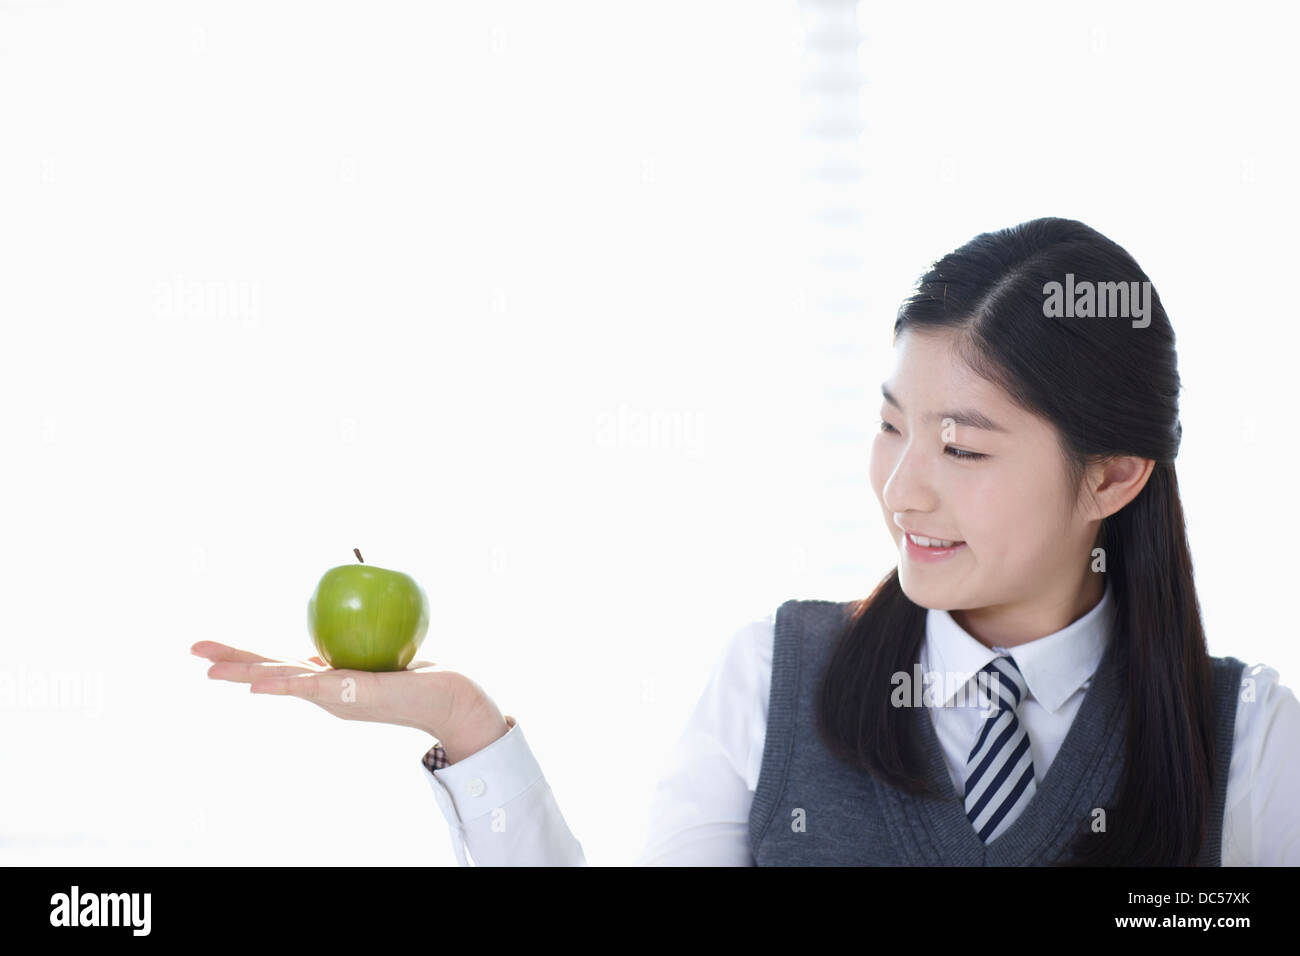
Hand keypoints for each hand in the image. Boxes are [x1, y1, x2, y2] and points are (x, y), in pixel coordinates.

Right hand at [191, 641, 507, 755]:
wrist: (451, 697)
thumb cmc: (423, 672)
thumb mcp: (386, 643)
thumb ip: (367, 625)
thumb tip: (361, 578)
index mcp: (328, 679)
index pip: (280, 664)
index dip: (247, 656)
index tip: (213, 649)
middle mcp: (325, 691)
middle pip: (269, 672)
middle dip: (231, 662)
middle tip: (193, 650)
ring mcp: (334, 697)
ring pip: (282, 680)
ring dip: (245, 674)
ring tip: (210, 670)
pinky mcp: (350, 696)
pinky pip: (311, 688)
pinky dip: (282, 685)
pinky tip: (256, 686)